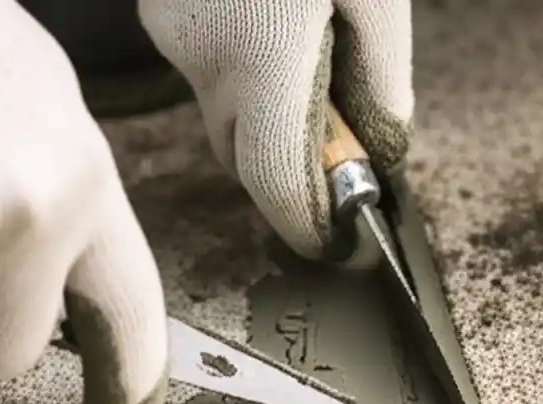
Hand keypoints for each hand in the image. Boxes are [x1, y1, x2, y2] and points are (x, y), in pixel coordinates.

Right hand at [139, 0, 412, 263]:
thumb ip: (382, 77)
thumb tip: (381, 146)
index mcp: (264, 48)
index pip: (276, 178)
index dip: (305, 224)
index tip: (332, 242)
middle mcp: (203, 50)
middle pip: (245, 157)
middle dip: (291, 169)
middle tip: (342, 149)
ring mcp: (171, 32)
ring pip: (223, 112)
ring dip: (266, 115)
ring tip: (315, 67)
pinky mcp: (160, 12)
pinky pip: (208, 69)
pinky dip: (244, 71)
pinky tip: (275, 33)